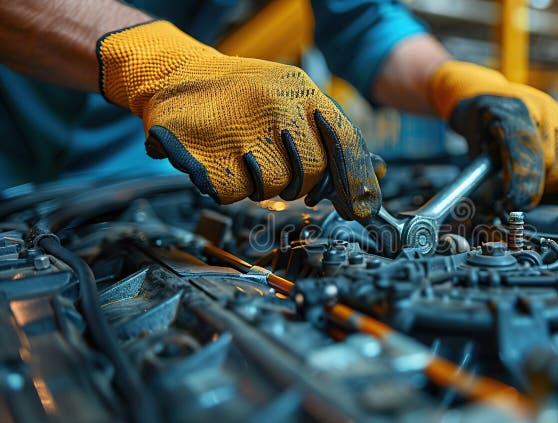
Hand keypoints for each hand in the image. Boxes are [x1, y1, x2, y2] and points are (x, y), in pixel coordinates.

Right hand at [96, 20, 380, 219]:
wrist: (176, 75)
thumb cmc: (240, 93)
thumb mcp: (289, 96)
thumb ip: (329, 132)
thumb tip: (374, 172)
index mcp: (299, 90)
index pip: (344, 139)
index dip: (354, 177)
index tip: (361, 204)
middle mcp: (273, 106)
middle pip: (311, 172)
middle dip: (299, 182)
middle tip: (277, 167)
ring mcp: (240, 128)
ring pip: (274, 186)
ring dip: (261, 183)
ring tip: (244, 156)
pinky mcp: (207, 153)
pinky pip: (236, 192)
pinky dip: (230, 186)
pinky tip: (222, 161)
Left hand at [428, 61, 557, 209]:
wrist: (491, 93)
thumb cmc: (478, 115)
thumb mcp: (468, 132)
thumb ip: (481, 160)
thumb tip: (497, 194)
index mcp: (514, 108)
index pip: (526, 148)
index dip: (522, 180)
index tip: (512, 203)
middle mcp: (544, 110)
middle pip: (547, 164)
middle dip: (528, 189)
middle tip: (509, 199)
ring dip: (542, 187)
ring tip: (520, 181)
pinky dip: (553, 180)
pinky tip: (535, 174)